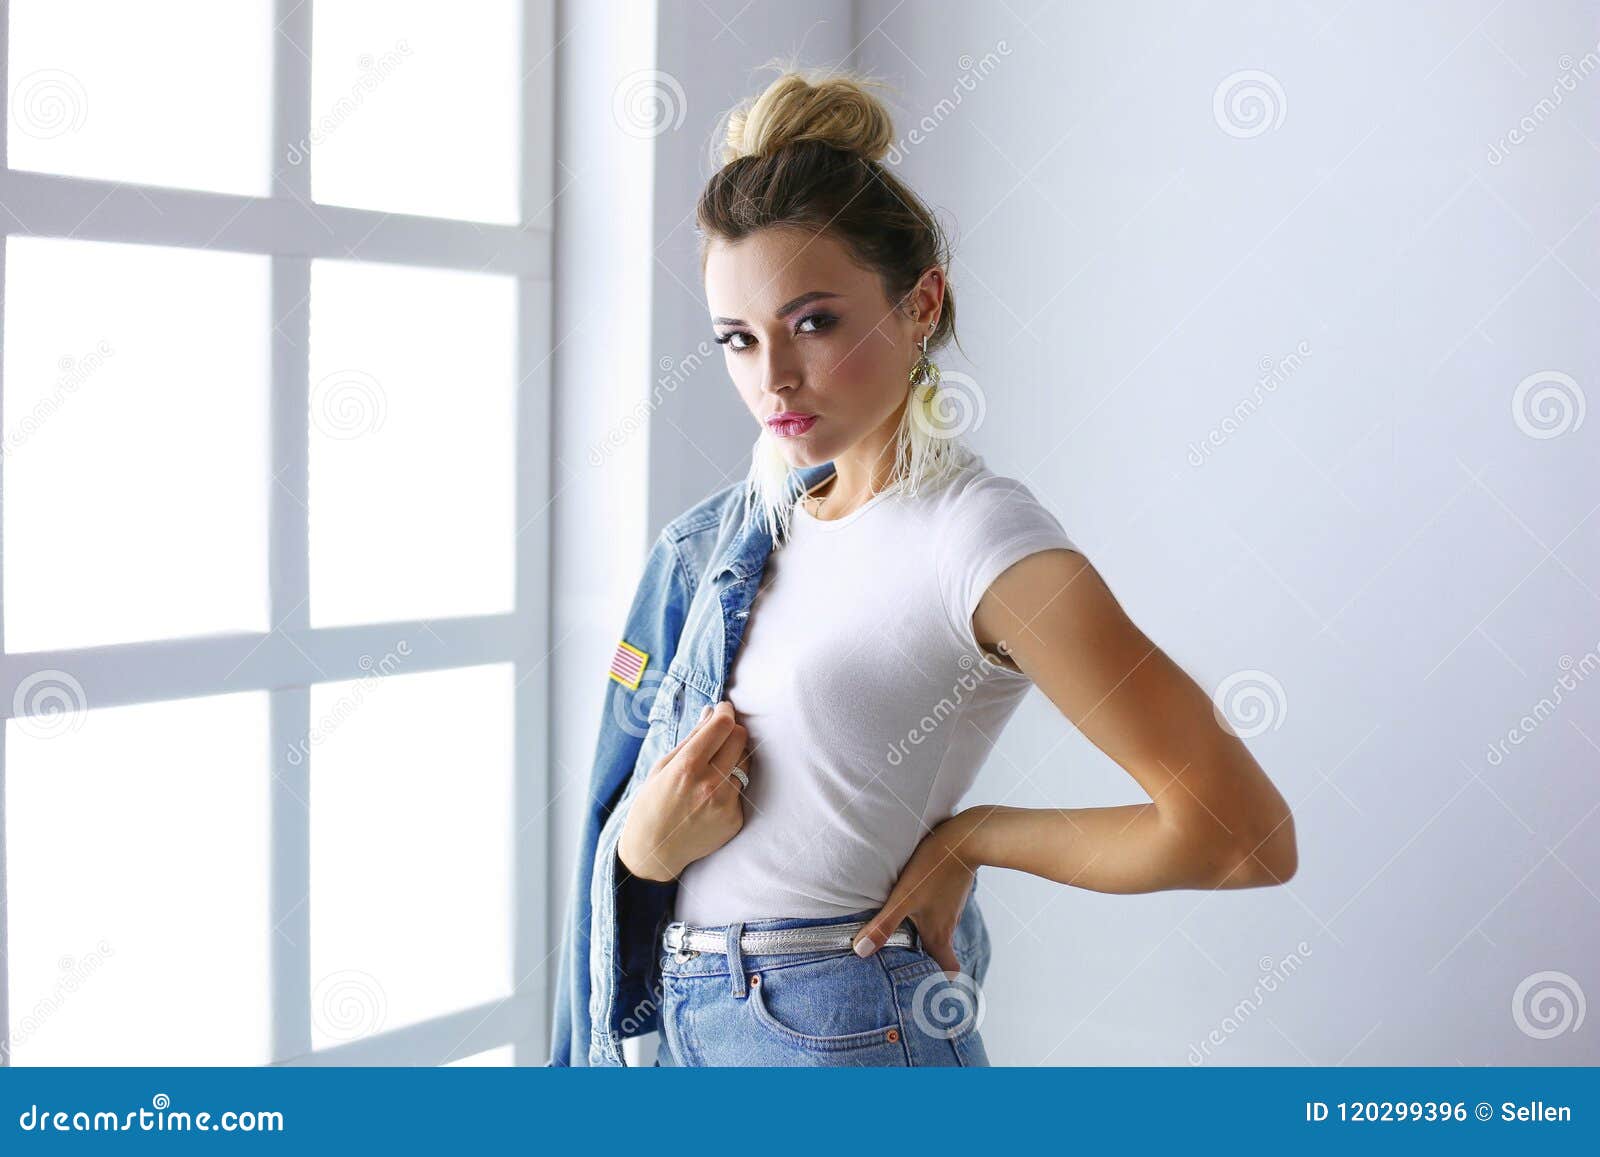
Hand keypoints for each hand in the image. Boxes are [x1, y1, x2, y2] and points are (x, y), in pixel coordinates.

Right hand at [617, 700, 749, 881]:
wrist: (654, 852)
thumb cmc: (652, 804)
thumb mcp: (662, 767)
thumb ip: (691, 738)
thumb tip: (711, 712)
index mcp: (688, 767)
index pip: (723, 725)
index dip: (725, 711)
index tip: (723, 709)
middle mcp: (710, 784)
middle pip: (741, 738)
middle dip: (732, 730)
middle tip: (720, 734)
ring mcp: (726, 804)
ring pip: (745, 762)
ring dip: (733, 757)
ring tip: (713, 767)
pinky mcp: (735, 819)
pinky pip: (741, 788)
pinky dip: (730, 785)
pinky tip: (711, 795)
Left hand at [850, 809, 982, 974]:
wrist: (965, 837)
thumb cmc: (934, 869)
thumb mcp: (903, 898)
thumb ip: (883, 925)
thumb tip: (860, 952)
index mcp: (938, 933)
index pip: (948, 970)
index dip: (942, 985)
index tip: (935, 994)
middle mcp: (947, 923)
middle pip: (941, 952)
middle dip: (929, 964)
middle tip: (913, 972)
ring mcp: (951, 905)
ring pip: (939, 929)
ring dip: (926, 938)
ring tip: (904, 939)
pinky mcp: (951, 887)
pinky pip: (939, 909)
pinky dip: (928, 915)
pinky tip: (913, 905)